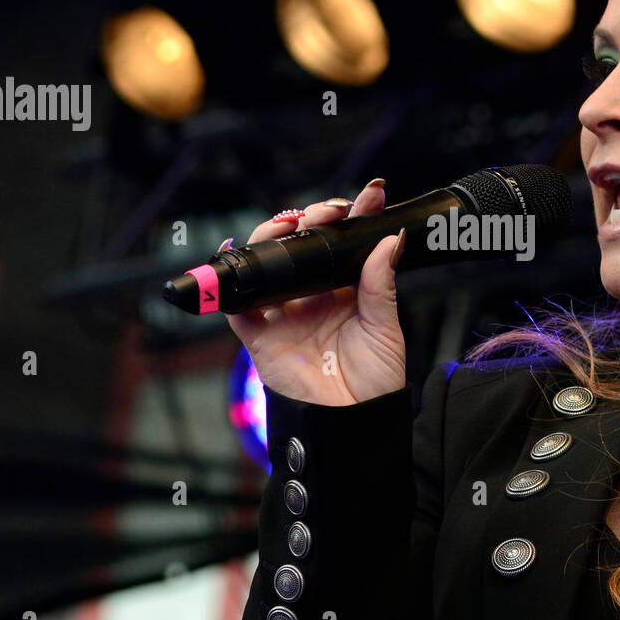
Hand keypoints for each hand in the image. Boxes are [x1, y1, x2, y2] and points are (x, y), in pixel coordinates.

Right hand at [225, 179, 406, 404]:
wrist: (353, 426)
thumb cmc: (374, 385)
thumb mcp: (385, 330)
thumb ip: (380, 285)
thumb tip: (389, 239)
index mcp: (345, 294)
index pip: (345, 246)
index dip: (354, 217)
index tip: (371, 194)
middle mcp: (312, 299)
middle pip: (302, 247)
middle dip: (313, 219)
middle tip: (332, 211)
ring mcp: (284, 316)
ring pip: (268, 265)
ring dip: (273, 238)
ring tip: (291, 224)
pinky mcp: (260, 337)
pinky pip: (237, 305)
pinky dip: (229, 281)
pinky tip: (239, 255)